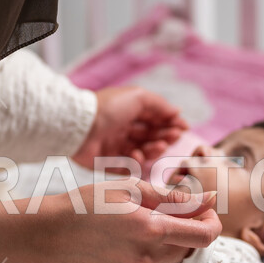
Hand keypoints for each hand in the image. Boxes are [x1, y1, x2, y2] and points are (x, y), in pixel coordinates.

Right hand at [41, 179, 220, 262]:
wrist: (49, 234)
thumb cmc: (88, 204)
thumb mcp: (130, 190)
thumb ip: (174, 198)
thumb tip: (211, 200)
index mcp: (150, 229)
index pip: (203, 236)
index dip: (212, 223)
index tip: (207, 214)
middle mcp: (145, 259)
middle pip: (186, 249)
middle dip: (183, 232)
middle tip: (159, 217)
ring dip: (162, 249)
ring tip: (132, 234)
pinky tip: (119, 251)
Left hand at [71, 87, 188, 169]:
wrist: (79, 127)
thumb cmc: (109, 108)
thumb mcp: (138, 97)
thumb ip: (160, 105)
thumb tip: (178, 112)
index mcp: (129, 111)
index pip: (155, 118)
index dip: (170, 123)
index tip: (184, 128)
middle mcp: (123, 128)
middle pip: (151, 135)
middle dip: (165, 136)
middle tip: (173, 137)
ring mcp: (116, 146)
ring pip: (143, 151)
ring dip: (154, 149)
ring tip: (158, 146)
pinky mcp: (109, 162)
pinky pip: (128, 165)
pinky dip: (136, 161)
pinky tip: (137, 155)